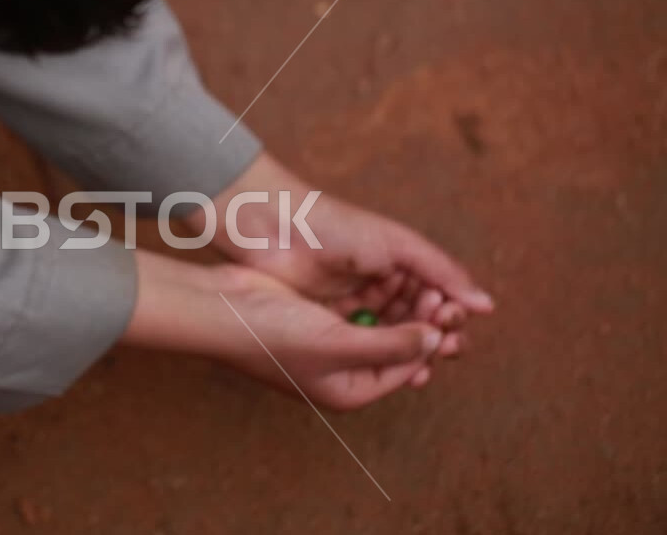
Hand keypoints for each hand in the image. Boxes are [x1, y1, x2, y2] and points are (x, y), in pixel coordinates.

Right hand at [123, 252, 444, 410]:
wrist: (221, 309)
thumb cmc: (275, 335)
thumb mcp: (341, 344)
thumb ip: (391, 343)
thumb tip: (436, 341)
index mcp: (348, 391)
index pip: (406, 369)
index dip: (430, 340)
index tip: (448, 312)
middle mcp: (341, 371)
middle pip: (396, 348)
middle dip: (421, 323)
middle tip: (443, 297)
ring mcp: (329, 344)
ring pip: (381, 325)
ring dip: (403, 307)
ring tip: (424, 283)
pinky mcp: (318, 318)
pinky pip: (360, 309)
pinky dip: (379, 297)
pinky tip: (394, 277)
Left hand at [191, 155, 493, 356]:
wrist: (277, 231)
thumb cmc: (338, 229)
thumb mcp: (397, 245)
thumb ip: (441, 272)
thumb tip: (486, 305)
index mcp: (399, 261)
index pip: (435, 295)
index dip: (447, 311)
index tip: (452, 320)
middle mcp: (378, 284)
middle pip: (416, 319)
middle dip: (434, 334)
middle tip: (446, 346)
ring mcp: (352, 304)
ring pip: (390, 336)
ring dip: (411, 348)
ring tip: (426, 361)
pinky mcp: (328, 321)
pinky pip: (362, 345)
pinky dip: (380, 356)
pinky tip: (396, 369)